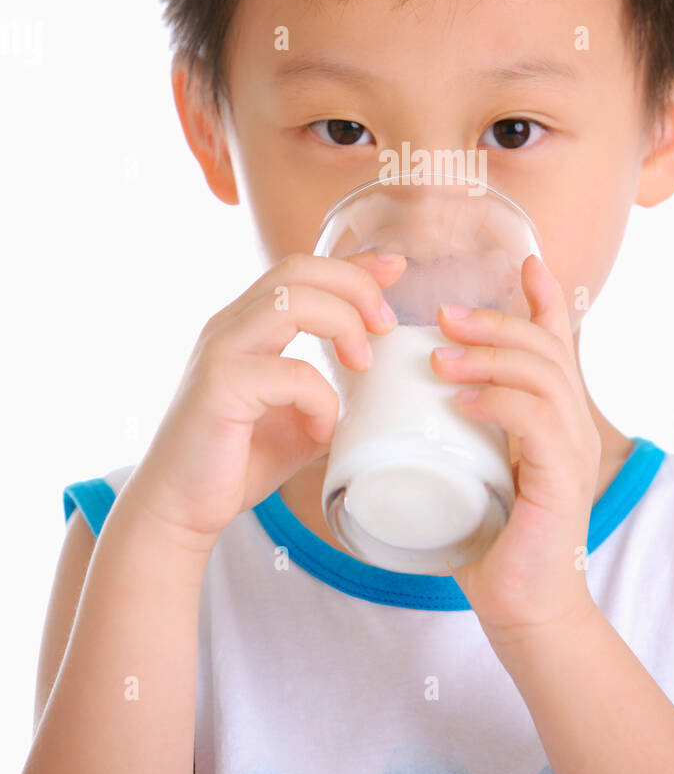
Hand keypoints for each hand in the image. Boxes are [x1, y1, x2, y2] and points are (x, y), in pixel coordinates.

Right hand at [124, 249, 406, 550]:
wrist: (179, 509)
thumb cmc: (235, 463)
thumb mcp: (296, 418)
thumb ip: (326, 391)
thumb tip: (376, 383)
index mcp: (245, 324)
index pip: (301, 269)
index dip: (352, 264)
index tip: (395, 269)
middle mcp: (228, 326)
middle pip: (297, 269)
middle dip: (354, 284)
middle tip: (386, 325)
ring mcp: (220, 351)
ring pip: (291, 300)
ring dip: (342, 323)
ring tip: (363, 364)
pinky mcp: (219, 386)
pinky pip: (291, 373)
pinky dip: (322, 399)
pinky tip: (322, 432)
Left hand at [430, 253, 601, 645]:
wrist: (523, 610)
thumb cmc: (489, 542)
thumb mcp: (468, 470)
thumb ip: (453, 434)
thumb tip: (398, 401)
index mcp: (556, 419)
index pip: (560, 345)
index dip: (544, 300)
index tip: (524, 261)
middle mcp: (573, 427)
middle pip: (547, 348)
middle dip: (496, 320)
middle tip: (442, 314)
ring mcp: (573, 452)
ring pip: (543, 375)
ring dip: (490, 356)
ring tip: (440, 356)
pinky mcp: (563, 481)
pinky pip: (538, 421)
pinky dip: (500, 402)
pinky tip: (463, 400)